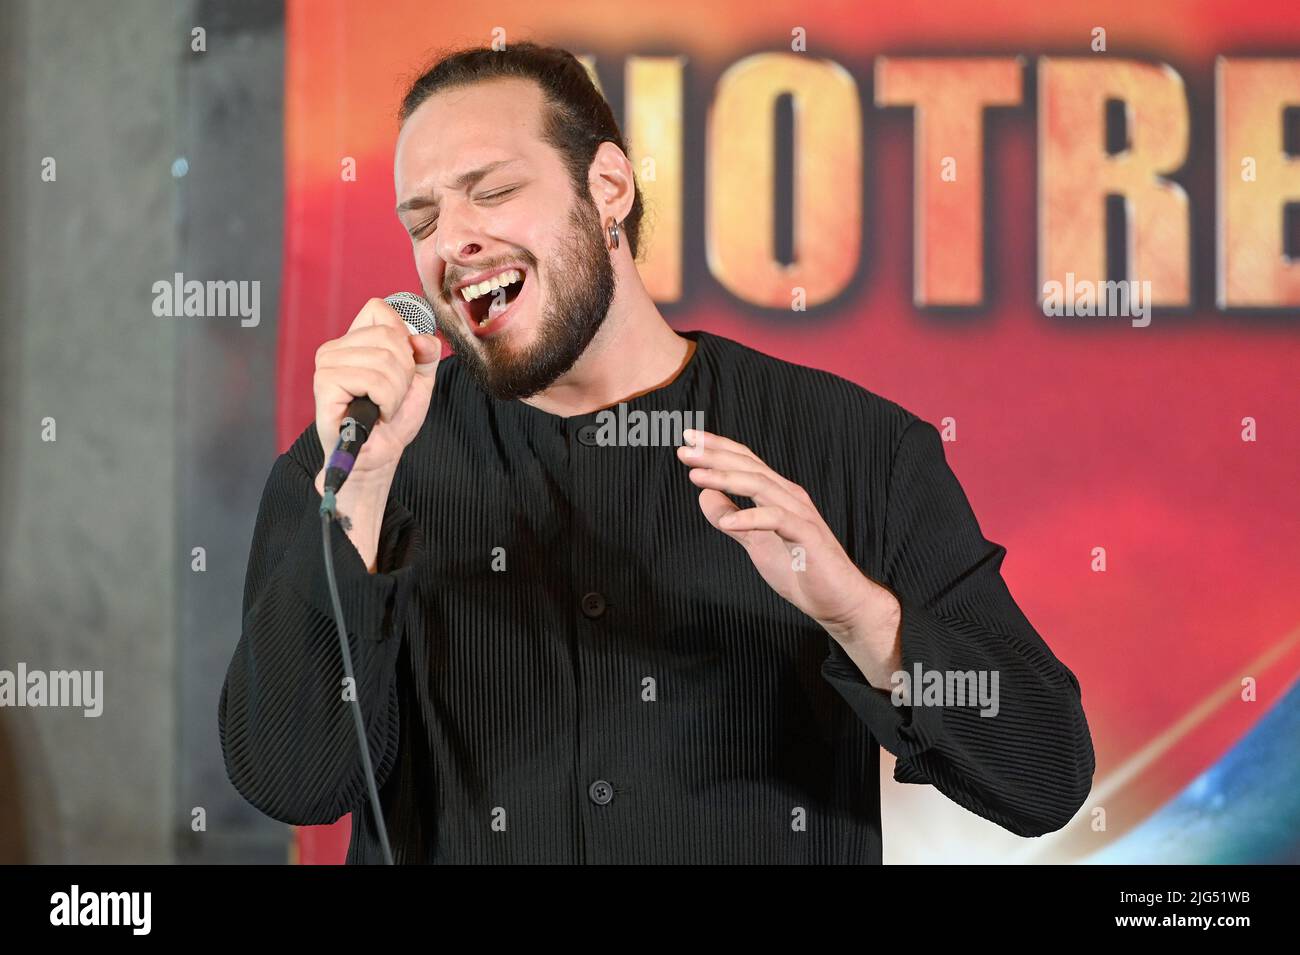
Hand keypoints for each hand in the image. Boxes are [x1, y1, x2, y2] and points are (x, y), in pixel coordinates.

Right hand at [313, 297, 440, 481]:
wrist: (378, 454)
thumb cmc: (392, 418)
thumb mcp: (419, 380)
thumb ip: (427, 354)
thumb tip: (422, 338)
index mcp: (353, 341)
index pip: (379, 310)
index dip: (402, 338)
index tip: (402, 368)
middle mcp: (335, 348)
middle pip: (389, 337)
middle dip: (406, 372)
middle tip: (393, 396)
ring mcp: (327, 365)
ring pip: (385, 360)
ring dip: (397, 391)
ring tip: (385, 407)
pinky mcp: (325, 385)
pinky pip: (374, 381)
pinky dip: (387, 401)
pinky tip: (377, 413)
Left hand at [676, 429, 901, 652]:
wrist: (837, 600)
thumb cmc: (800, 569)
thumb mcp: (754, 542)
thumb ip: (732, 519)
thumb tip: (704, 496)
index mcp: (777, 495)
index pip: (745, 462)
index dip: (717, 448)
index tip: (688, 439)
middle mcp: (789, 497)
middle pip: (749, 466)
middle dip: (715, 455)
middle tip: (685, 449)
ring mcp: (799, 514)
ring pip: (761, 485)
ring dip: (726, 478)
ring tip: (696, 477)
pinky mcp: (807, 535)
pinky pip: (776, 520)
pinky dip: (750, 518)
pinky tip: (726, 523)